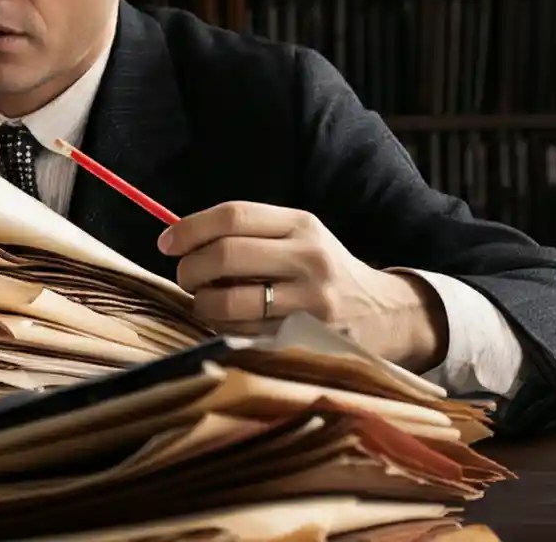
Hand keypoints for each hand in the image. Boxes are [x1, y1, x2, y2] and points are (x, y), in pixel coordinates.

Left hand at [157, 201, 448, 372]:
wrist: (389, 314)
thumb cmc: (324, 273)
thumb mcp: (301, 239)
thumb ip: (250, 234)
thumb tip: (178, 238)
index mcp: (302, 225)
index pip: (233, 215)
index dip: (190, 228)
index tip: (166, 242)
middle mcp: (309, 258)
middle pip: (226, 256)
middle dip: (190, 268)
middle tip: (185, 277)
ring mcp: (310, 302)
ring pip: (228, 303)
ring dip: (201, 304)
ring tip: (204, 302)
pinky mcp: (307, 339)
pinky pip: (244, 335)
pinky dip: (222, 330)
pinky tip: (227, 324)